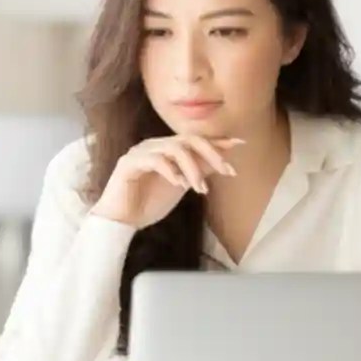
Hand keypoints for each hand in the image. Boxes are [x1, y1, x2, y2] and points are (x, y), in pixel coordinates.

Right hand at [90, 135, 243, 228]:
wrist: (121, 220)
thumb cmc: (148, 203)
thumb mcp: (181, 185)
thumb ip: (197, 170)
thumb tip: (221, 159)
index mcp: (166, 149)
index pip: (195, 140)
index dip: (217, 142)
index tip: (239, 144)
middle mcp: (154, 145)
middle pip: (188, 139)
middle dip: (210, 154)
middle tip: (225, 170)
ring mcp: (140, 152)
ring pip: (174, 148)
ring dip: (192, 168)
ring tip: (199, 188)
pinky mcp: (129, 163)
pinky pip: (154, 160)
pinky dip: (170, 171)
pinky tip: (179, 184)